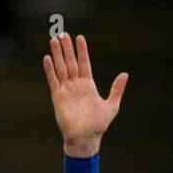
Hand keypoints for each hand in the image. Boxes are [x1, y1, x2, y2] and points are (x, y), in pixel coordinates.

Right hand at [43, 33, 127, 157]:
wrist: (84, 139)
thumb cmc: (98, 125)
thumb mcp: (111, 106)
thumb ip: (117, 89)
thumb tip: (125, 74)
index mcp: (88, 85)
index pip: (84, 63)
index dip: (82, 51)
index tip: (80, 37)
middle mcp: (76, 85)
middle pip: (70, 62)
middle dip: (67, 48)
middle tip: (63, 33)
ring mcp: (66, 90)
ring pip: (61, 68)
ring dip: (57, 54)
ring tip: (53, 40)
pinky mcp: (58, 97)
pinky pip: (53, 80)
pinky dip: (50, 69)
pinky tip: (47, 58)